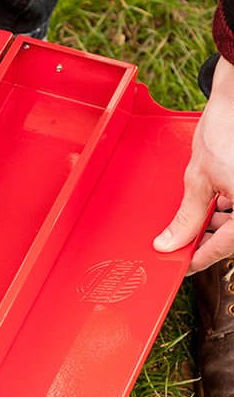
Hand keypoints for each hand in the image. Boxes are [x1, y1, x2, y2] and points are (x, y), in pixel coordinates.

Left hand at [153, 56, 233, 273]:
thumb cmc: (224, 131)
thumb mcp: (199, 180)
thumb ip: (187, 218)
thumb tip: (169, 244)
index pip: (226, 247)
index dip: (201, 258)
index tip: (182, 264)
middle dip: (211, 239)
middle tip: (184, 242)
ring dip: (221, 225)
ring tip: (196, 220)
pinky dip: (231, 209)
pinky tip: (215, 205)